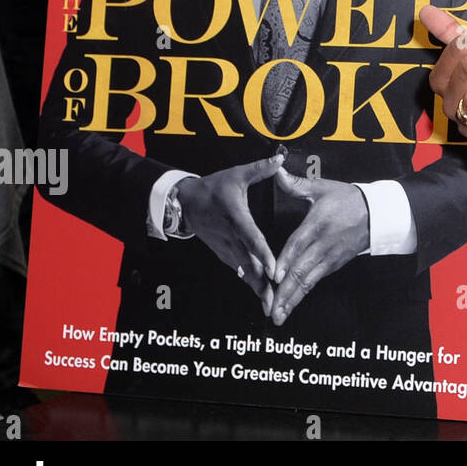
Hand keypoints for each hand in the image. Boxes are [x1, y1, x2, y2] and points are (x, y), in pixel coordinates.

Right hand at [175, 157, 280, 305]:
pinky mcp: (223, 252)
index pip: (251, 238)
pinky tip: (260, 295)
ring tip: (271, 306)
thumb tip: (281, 159)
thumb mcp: (236, 175)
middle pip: (249, 263)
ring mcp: (225, 247)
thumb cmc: (214, 188)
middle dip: (262, 283)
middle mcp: (230, 237)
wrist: (184, 203)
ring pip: (244, 270)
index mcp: (235, 217)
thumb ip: (260, 169)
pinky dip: (249, 282)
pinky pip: (239, 269)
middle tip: (275, 301)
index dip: (263, 254)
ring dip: (256, 288)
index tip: (274, 270)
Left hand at [267, 172, 369, 326]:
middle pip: (302, 270)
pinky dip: (302, 294)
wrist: (377, 213)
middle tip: (271, 309)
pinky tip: (291, 304)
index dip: (287, 260)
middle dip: (286, 292)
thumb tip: (276, 171)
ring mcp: (330, 257)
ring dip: (293, 299)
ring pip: (308, 281)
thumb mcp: (323, 188)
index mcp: (319, 223)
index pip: (299, 244)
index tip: (275, 277)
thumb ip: (297, 184)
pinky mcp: (334, 264)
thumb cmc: (348, 199)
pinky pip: (315, 281)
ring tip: (278, 315)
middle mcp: (324, 244)